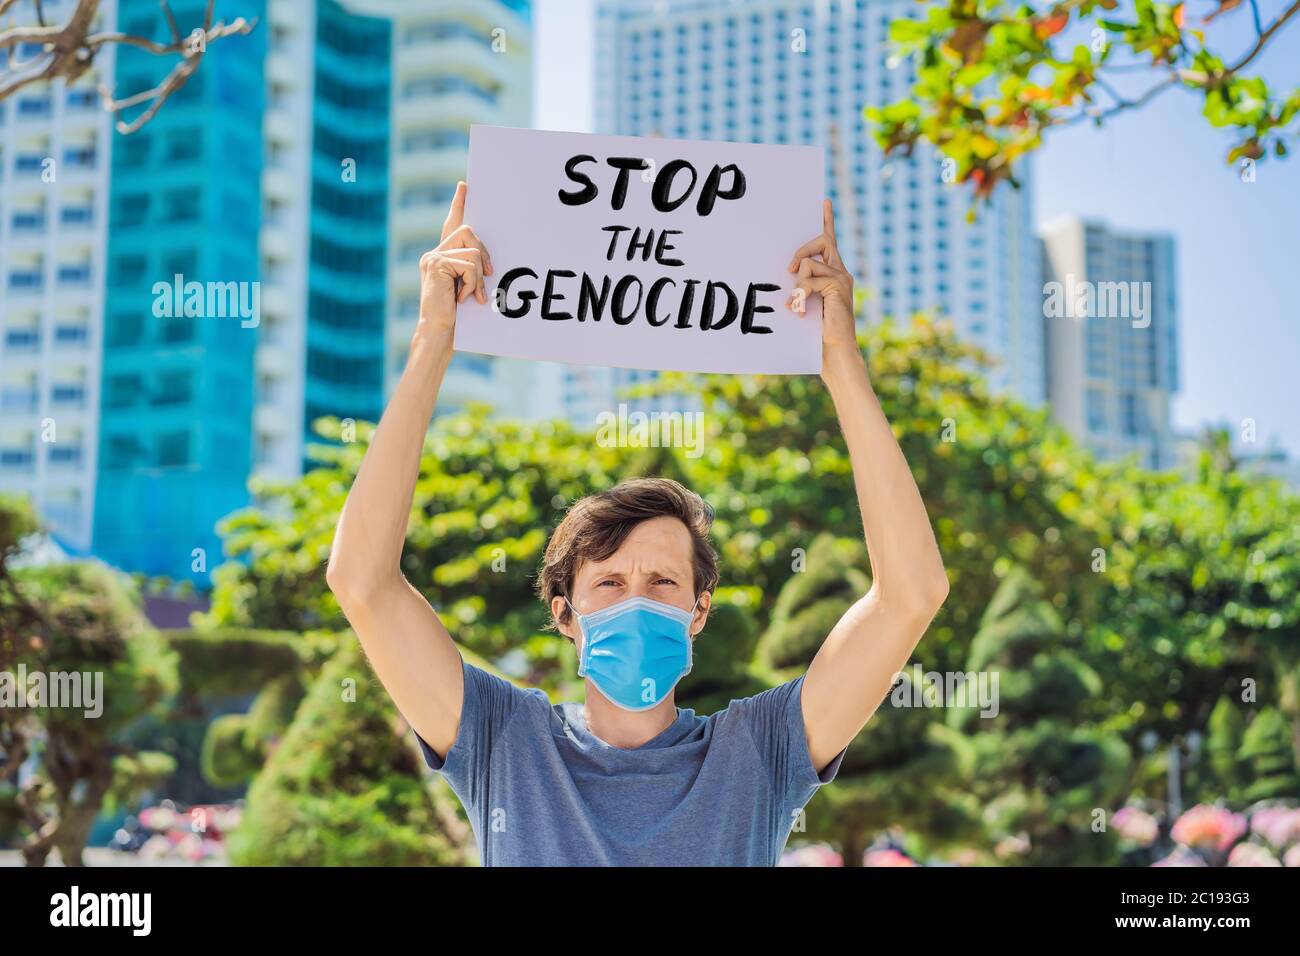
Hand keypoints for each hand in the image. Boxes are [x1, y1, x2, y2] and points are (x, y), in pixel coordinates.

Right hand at [417, 181, 492, 334]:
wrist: (439, 330)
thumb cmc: (456, 315)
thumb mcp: (467, 285)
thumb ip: (472, 268)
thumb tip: (488, 259)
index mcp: (441, 255)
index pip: (451, 224)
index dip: (458, 204)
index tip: (465, 186)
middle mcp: (434, 253)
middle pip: (469, 231)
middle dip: (484, 252)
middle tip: (489, 274)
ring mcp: (433, 257)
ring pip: (472, 250)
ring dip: (479, 275)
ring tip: (473, 295)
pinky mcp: (436, 264)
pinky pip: (468, 264)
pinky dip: (472, 283)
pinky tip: (464, 298)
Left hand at [787, 199, 855, 354]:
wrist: (833, 351)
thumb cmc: (816, 332)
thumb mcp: (806, 302)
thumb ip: (802, 284)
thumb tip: (790, 273)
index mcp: (834, 274)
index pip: (829, 241)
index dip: (827, 221)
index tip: (823, 201)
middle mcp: (841, 272)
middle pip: (821, 241)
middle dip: (801, 250)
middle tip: (788, 271)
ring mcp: (842, 278)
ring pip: (809, 263)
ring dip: (798, 284)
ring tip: (797, 305)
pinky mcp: (838, 285)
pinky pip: (810, 279)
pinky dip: (801, 294)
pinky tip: (800, 310)